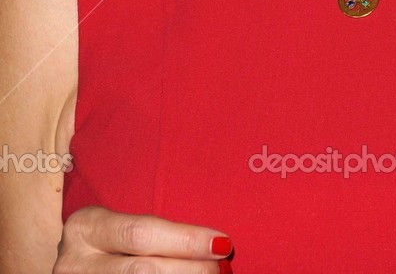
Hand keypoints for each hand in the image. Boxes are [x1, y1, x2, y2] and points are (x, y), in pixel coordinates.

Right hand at [54, 206, 232, 271]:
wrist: (77, 267)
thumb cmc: (107, 241)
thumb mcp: (116, 225)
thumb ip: (152, 231)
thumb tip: (214, 243)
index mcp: (85, 227)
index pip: (142, 233)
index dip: (185, 239)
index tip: (222, 242)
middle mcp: (75, 263)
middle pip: (143, 270)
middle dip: (189, 269)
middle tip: (220, 269)